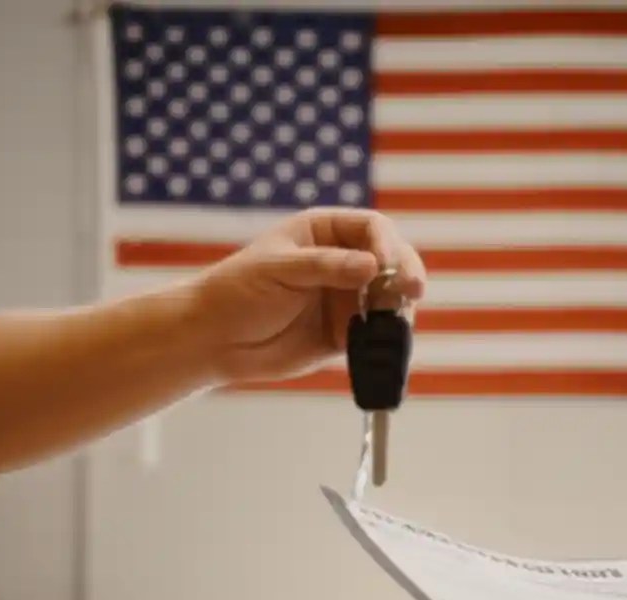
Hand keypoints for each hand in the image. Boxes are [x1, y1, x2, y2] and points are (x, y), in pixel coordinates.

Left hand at [189, 207, 425, 382]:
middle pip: (392, 262)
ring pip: (390, 300)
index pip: (372, 228)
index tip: (388, 265)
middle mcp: (343, 263)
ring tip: (395, 322)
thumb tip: (373, 266)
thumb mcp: (280, 269)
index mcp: (325, 233)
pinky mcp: (345, 334)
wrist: (214, 340)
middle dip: (404, 275)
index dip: (387, 244)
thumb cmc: (237, 291)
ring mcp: (346, 299)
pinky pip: (376, 334)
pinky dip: (385, 339)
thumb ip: (327, 267)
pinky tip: (384, 344)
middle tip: (412, 291)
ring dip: (398, 309)